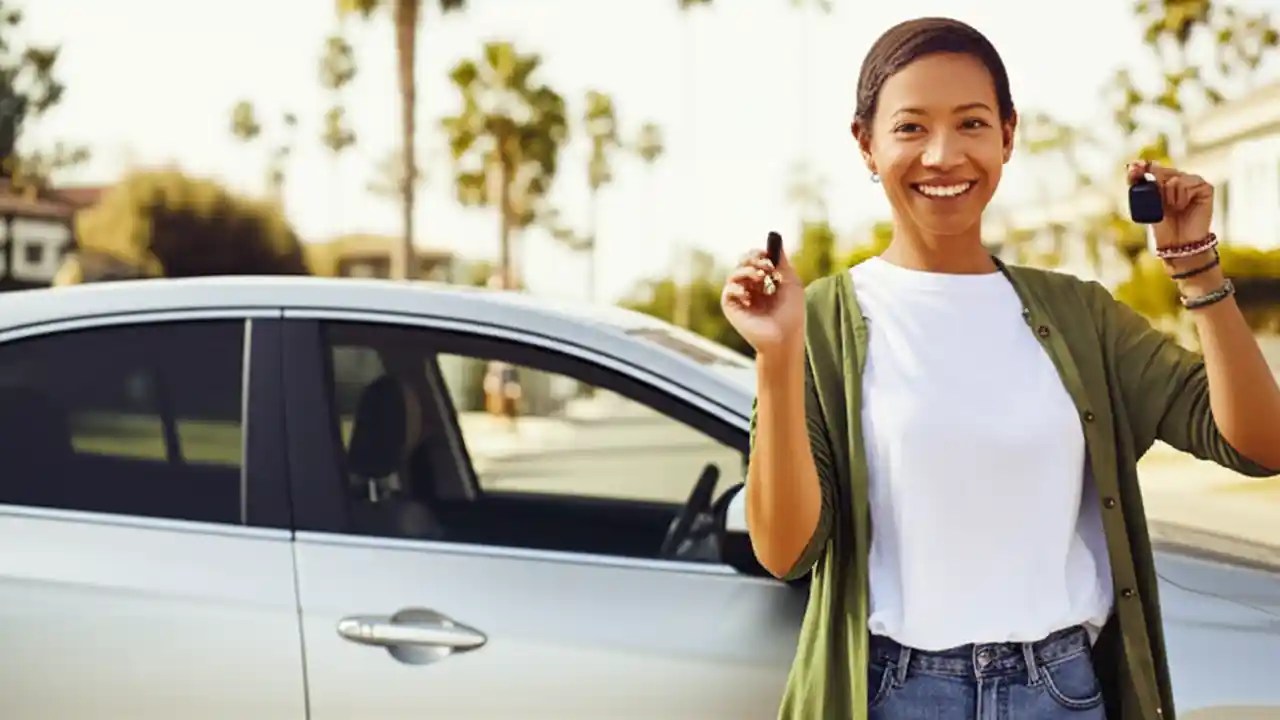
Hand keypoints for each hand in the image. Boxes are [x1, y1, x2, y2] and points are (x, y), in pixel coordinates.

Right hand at [720, 242, 804, 357]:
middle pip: (742, 263)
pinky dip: (738, 288)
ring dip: (747, 270)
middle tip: (765, 265)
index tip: (767, 254)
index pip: (754, 260)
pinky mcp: (731, 307)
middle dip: (752, 259)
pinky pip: (728, 290)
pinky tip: (749, 295)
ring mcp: (740, 297)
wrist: (784, 337)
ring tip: (760, 277)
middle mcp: (750, 287)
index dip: (758, 254)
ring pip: (734, 274)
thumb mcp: (790, 282)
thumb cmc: (791, 314)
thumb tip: (776, 239)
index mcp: (763, 281)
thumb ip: (782, 262)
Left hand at [1126, 160, 1213, 248]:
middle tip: (1159, 202)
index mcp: (1166, 180)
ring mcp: (1194, 182)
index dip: (1143, 167)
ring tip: (1174, 208)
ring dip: (1169, 196)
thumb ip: (1139, 183)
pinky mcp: (1205, 188)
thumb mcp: (1146, 202)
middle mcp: (1180, 178)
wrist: (1178, 241)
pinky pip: (1187, 183)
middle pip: (1163, 171)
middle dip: (1156, 186)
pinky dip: (1180, 197)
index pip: (1153, 167)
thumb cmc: (1162, 223)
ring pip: (1175, 178)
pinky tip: (1183, 207)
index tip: (1133, 168)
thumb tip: (1131, 165)